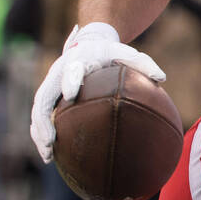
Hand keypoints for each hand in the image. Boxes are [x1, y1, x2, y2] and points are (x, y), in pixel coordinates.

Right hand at [29, 22, 164, 162]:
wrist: (90, 43)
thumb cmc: (111, 53)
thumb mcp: (127, 53)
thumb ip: (143, 63)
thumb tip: (161, 77)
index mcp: (78, 60)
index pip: (71, 69)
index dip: (69, 80)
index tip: (71, 93)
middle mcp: (59, 72)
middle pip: (45, 96)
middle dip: (45, 118)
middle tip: (51, 140)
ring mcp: (51, 85)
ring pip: (39, 110)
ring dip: (40, 133)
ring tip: (49, 156)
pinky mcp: (49, 96)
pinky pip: (41, 117)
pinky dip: (41, 134)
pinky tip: (51, 155)